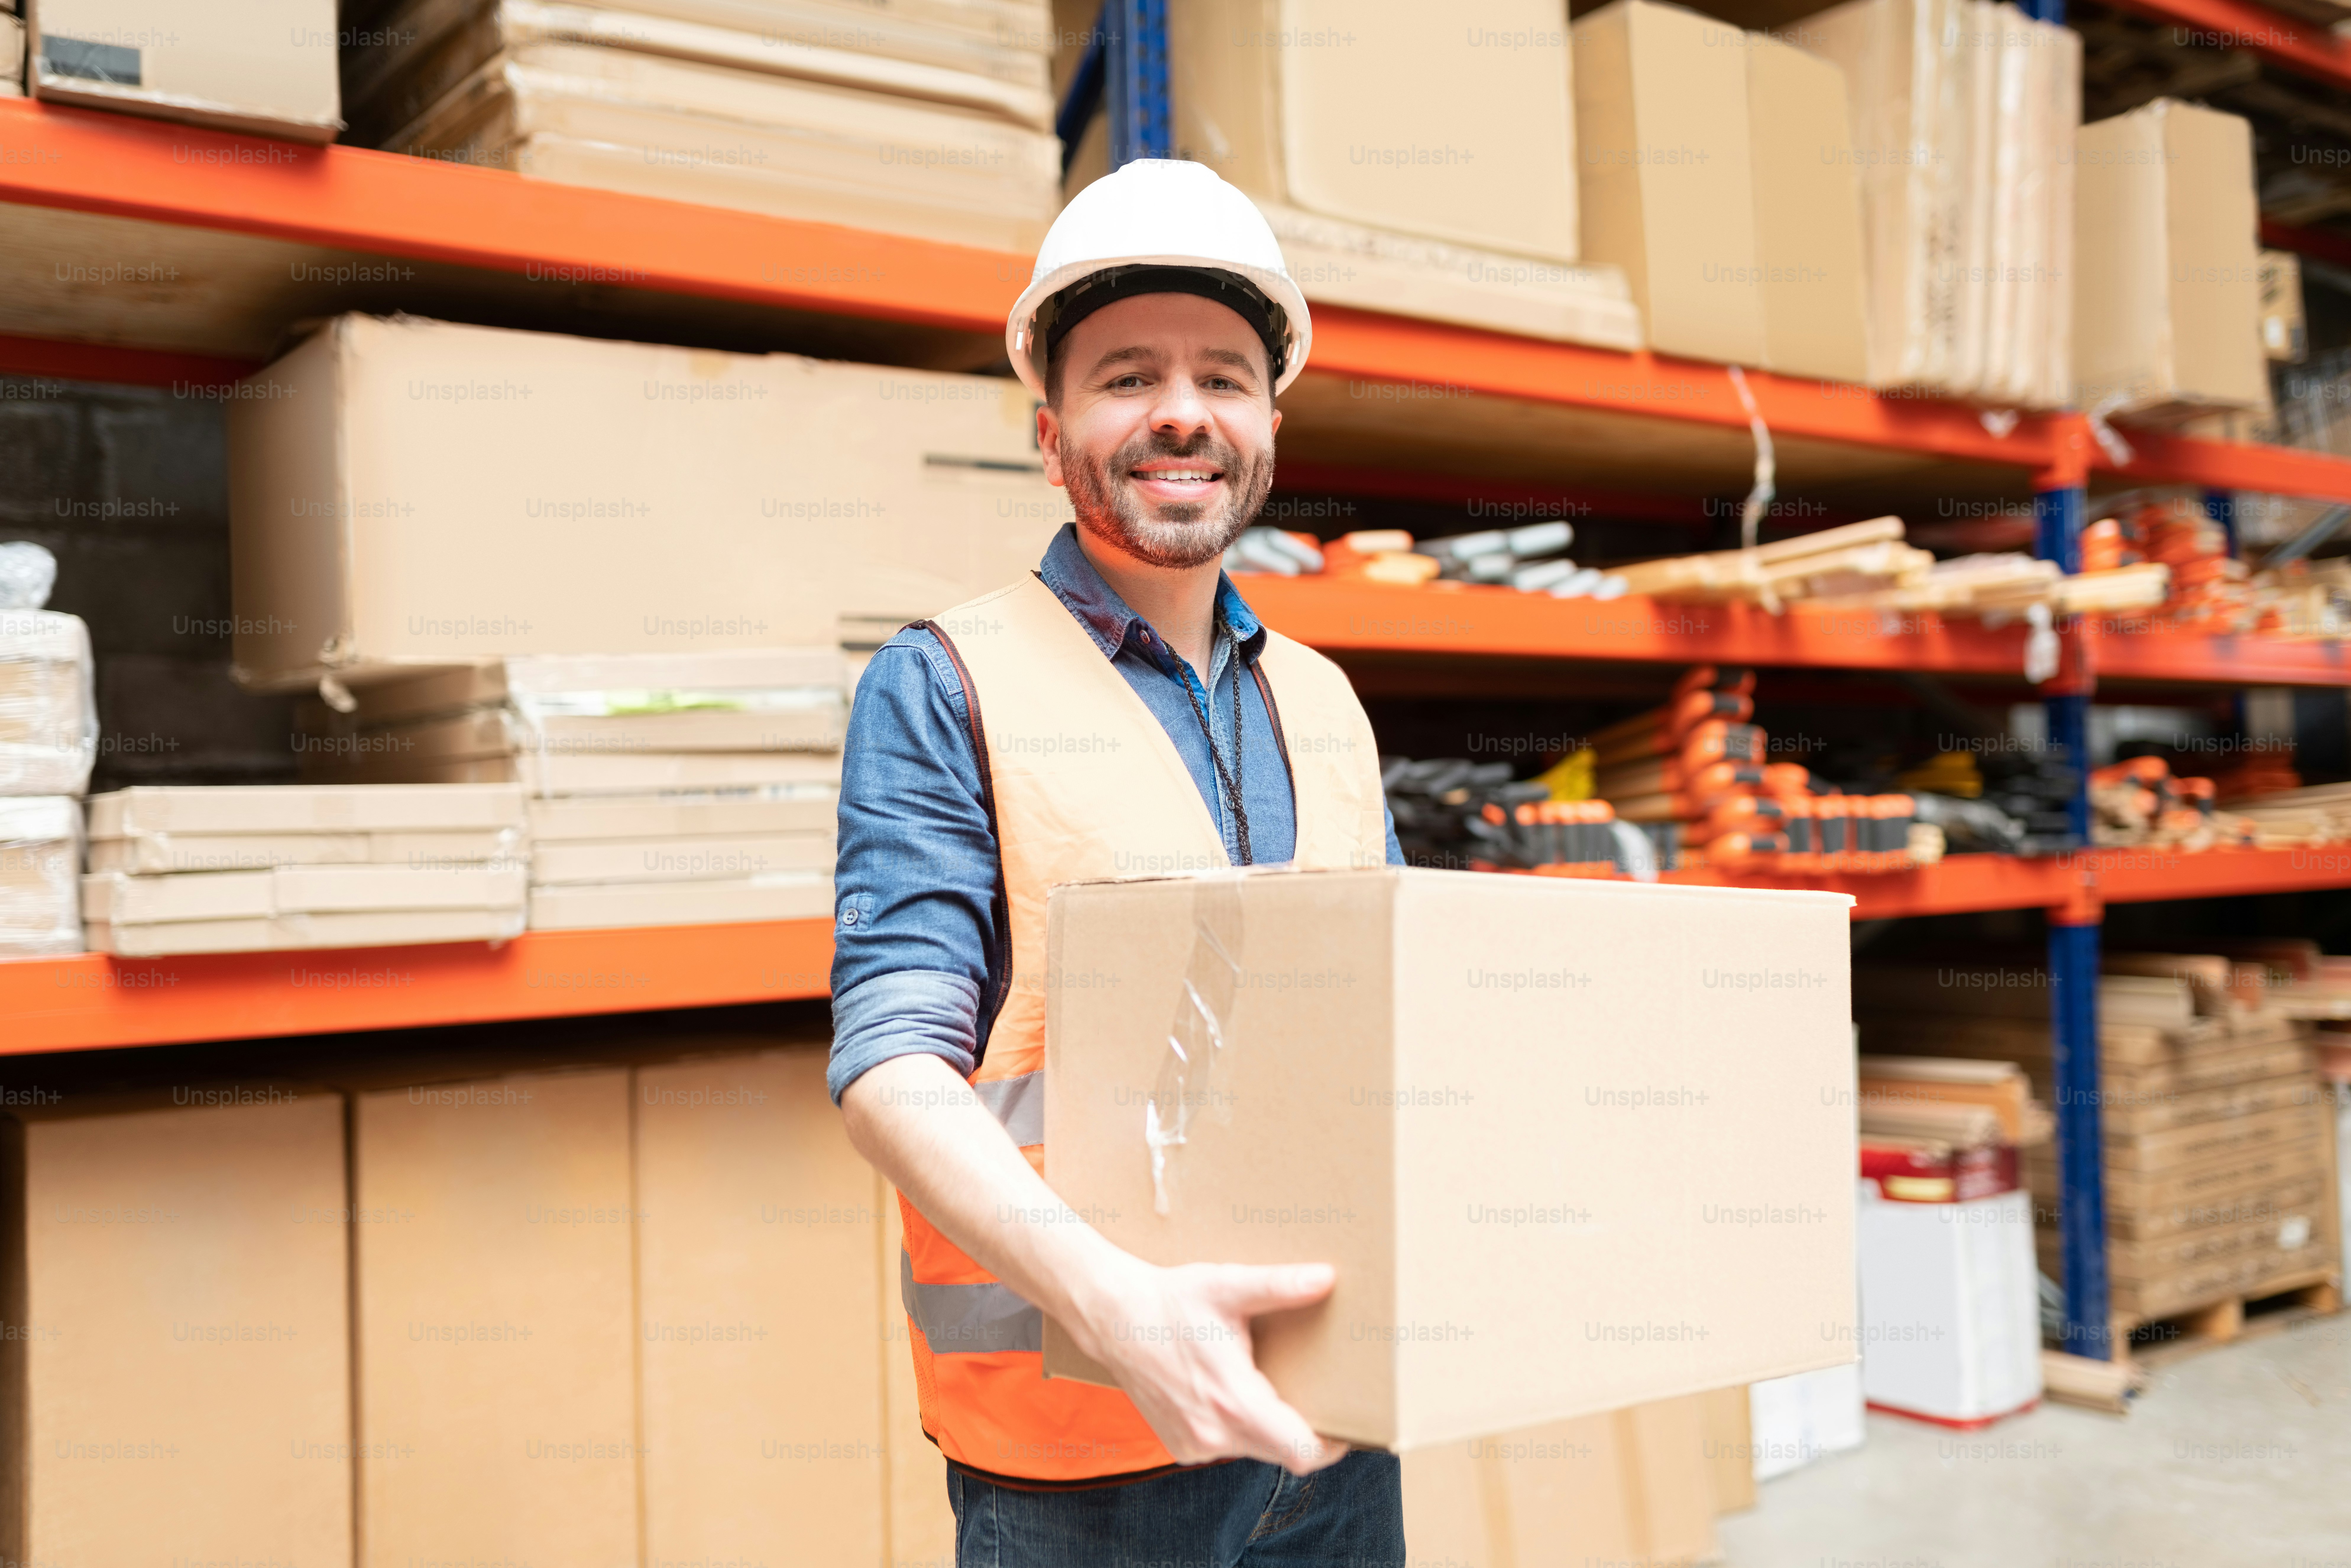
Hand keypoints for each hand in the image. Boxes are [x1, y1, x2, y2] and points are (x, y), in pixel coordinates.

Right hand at [1070, 1255, 1345, 1475]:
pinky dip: (1239, 1428)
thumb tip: (1327, 1277)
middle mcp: (1214, 1434)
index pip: (1301, 1451)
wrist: (1112, 1317)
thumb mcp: (1228, 1286)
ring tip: (1267, 1384)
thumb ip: (1279, 1285)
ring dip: (1270, 1427)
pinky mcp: (1181, 1446)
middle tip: (1314, 1393)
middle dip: (1304, 1429)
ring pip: (1256, 1450)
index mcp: (1233, 1400)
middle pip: (1284, 1453)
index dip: (1332, 1444)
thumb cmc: (1172, 1300)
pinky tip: (1229, 1391)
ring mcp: (1194, 1445)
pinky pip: (1227, 1447)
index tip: (1346, 1421)